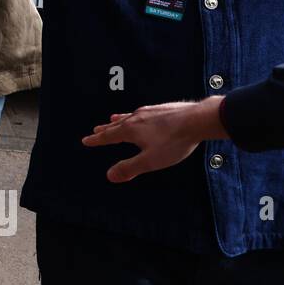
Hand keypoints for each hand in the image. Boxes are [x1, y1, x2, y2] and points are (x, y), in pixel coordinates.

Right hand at [81, 97, 226, 182]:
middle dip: (105, 129)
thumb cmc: (174, 142)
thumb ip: (130, 168)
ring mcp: (149, 112)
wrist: (197, 120)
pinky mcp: (161, 109)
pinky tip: (141, 115)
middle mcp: (136, 118)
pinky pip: (142, 112)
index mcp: (130, 131)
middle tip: (96, 129)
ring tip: (112, 119)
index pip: (108, 137)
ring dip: (118, 120)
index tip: (86, 140)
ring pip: (128, 117)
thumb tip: (110, 176)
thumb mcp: (150, 161)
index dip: (97, 140)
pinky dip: (134, 115)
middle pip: (116, 125)